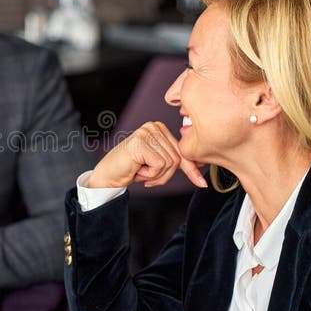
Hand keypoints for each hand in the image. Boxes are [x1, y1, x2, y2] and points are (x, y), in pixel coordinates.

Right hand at [88, 121, 206, 189]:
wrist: (108, 176)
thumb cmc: (131, 170)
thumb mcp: (158, 164)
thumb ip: (175, 161)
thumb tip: (200, 168)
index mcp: (160, 128)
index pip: (182, 150)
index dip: (191, 169)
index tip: (202, 183)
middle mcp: (154, 126)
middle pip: (177, 158)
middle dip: (165, 175)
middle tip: (148, 178)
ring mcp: (146, 133)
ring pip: (170, 163)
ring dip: (156, 176)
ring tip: (141, 172)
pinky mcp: (140, 142)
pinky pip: (159, 165)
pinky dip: (150, 175)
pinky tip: (137, 170)